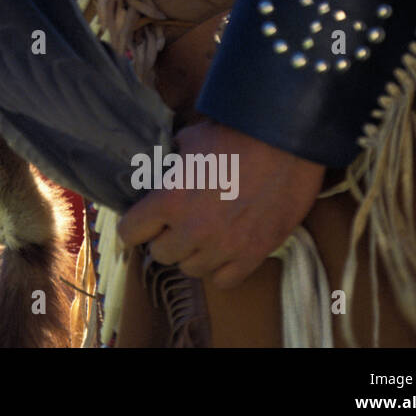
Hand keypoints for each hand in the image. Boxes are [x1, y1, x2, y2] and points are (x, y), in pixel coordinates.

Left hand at [117, 119, 324, 289]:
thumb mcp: (190, 140)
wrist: (285, 143)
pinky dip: (221, 268)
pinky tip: (225, 250)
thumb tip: (159, 165)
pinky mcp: (253, 255)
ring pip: (190, 269)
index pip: (129, 232)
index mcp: (169, 200)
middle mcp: (192, 229)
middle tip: (176, 224)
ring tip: (203, 235)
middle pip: (160, 254)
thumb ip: (169, 161)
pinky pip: (224, 280)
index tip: (141, 222)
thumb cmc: (236, 135)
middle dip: (165, 238)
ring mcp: (223, 246)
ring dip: (192, 254)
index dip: (134, 226)